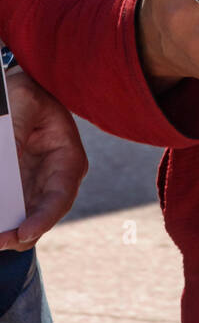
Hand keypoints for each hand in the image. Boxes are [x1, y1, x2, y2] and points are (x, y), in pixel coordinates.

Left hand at [0, 70, 87, 250]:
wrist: (21, 89)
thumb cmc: (27, 94)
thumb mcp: (24, 105)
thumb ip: (17, 134)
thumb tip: (8, 166)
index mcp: (68, 159)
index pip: (61, 197)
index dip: (44, 218)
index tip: (25, 231)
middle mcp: (56, 179)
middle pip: (42, 216)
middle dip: (21, 233)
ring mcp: (36, 186)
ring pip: (25, 219)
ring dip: (9, 230)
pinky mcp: (18, 189)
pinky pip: (11, 210)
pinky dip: (3, 218)